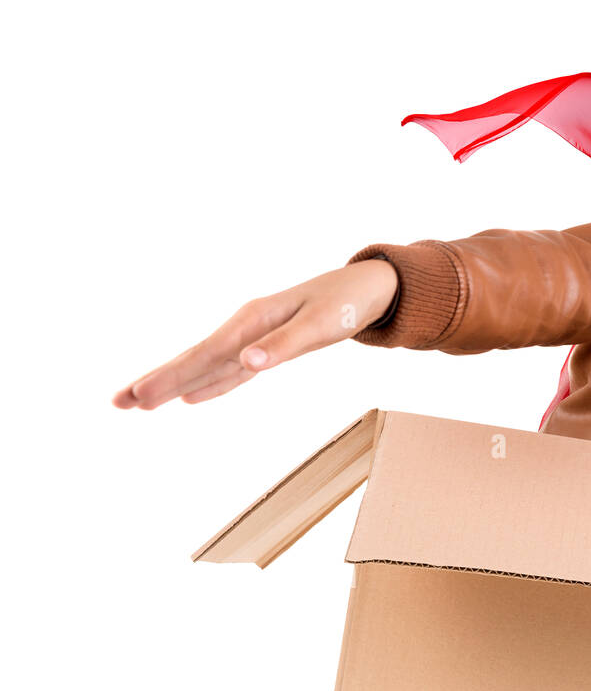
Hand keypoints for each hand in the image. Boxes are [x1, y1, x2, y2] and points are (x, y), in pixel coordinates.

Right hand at [111, 258, 397, 409]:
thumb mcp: (321, 325)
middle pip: (196, 358)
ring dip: (175, 383)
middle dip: (157, 380)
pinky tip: (190, 397)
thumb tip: (245, 363)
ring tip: (138, 402)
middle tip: (118, 403)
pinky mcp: (268, 345)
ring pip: (207, 364)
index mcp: (254, 319)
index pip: (205, 354)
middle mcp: (247, 326)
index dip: (171, 377)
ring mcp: (255, 335)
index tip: (140, 395)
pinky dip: (211, 383)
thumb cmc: (349, 303)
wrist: (372, 287)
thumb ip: (283, 345)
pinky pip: (231, 369)